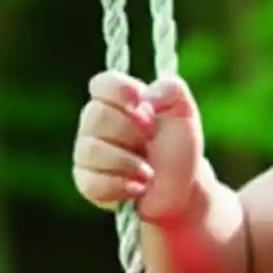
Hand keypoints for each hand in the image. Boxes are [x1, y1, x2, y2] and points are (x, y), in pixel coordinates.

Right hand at [72, 71, 204, 225]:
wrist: (182, 186)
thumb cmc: (178, 145)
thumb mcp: (184, 110)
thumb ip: (170, 89)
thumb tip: (145, 97)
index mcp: (117, 100)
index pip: (102, 84)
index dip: (122, 93)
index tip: (145, 107)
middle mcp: (96, 123)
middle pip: (96, 116)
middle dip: (133, 133)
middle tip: (150, 141)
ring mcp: (88, 152)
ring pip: (92, 150)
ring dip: (129, 163)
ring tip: (149, 171)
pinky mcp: (87, 182)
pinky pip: (92, 182)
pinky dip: (121, 186)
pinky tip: (138, 187)